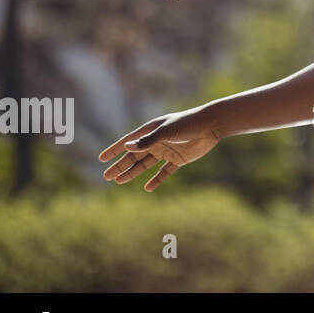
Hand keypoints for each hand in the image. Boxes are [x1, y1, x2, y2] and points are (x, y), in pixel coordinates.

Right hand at [98, 110, 221, 191]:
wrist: (212, 125)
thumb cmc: (188, 124)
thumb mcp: (166, 132)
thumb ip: (147, 141)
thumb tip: (126, 147)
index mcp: (151, 131)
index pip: (128, 142)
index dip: (114, 150)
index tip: (101, 159)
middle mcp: (157, 141)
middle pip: (134, 156)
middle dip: (120, 165)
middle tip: (106, 176)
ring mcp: (167, 151)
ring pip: (145, 164)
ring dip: (132, 172)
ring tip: (118, 181)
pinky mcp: (179, 159)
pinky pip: (164, 172)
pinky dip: (156, 180)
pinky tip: (147, 189)